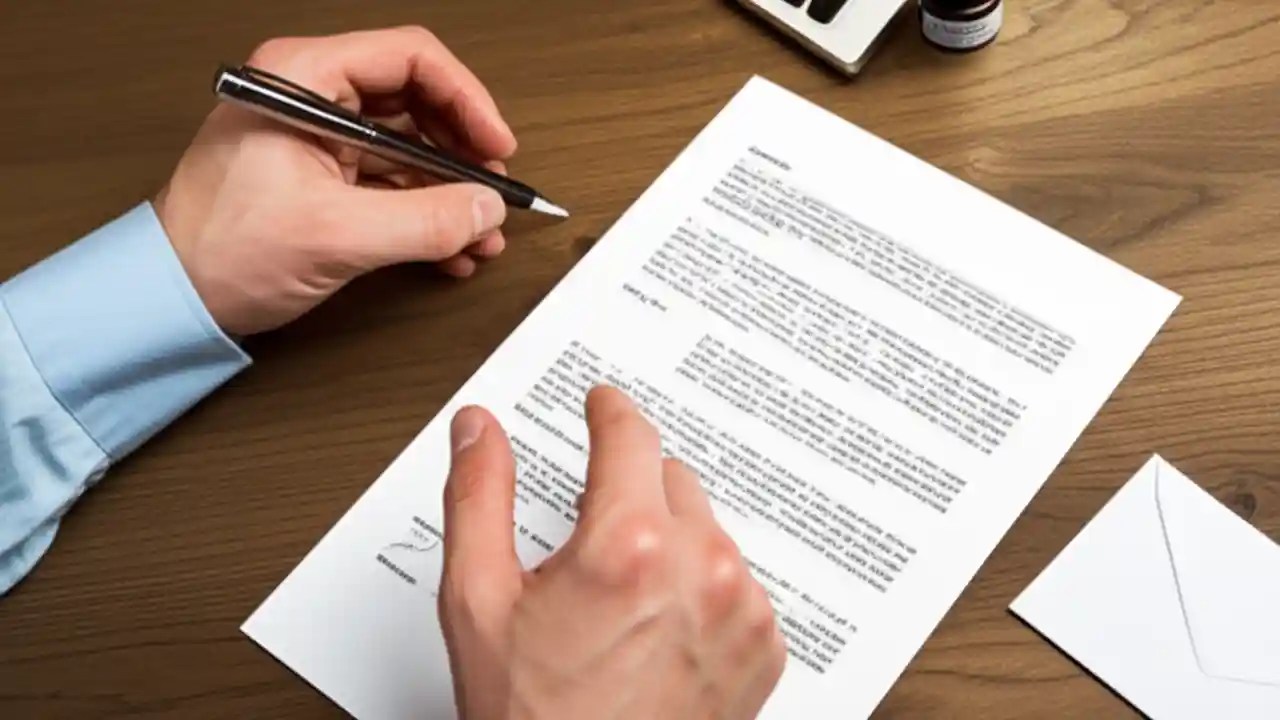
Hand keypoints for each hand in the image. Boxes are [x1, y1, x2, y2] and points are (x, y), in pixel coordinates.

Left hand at [154, 26, 517, 335]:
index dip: (466, 99)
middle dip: (464, 153)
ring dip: (451, 193)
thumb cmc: (219, 250)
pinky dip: (425, 214)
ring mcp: (318, 140)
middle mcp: (312, 99)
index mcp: (302, 81)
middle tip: (493, 192)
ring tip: (481, 233)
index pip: (410, 59)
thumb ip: (424, 221)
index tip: (496, 145)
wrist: (171, 300)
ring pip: (410, 149)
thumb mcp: (336, 234)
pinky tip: (452, 248)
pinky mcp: (322, 179)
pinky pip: (392, 185)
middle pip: (417, 103)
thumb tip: (485, 210)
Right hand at [439, 386, 787, 718]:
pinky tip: (659, 628)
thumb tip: (481, 430)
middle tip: (591, 539)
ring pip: (706, 531)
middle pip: (671, 481)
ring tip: (621, 601)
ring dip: (668, 541)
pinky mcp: (763, 648)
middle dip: (630, 491)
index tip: (603, 403)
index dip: (609, 411)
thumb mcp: (478, 602)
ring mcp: (739, 610)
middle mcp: (698, 569)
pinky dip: (701, 588)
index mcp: (626, 546)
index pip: (629, 437)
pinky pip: (735, 582)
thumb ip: (479, 497)